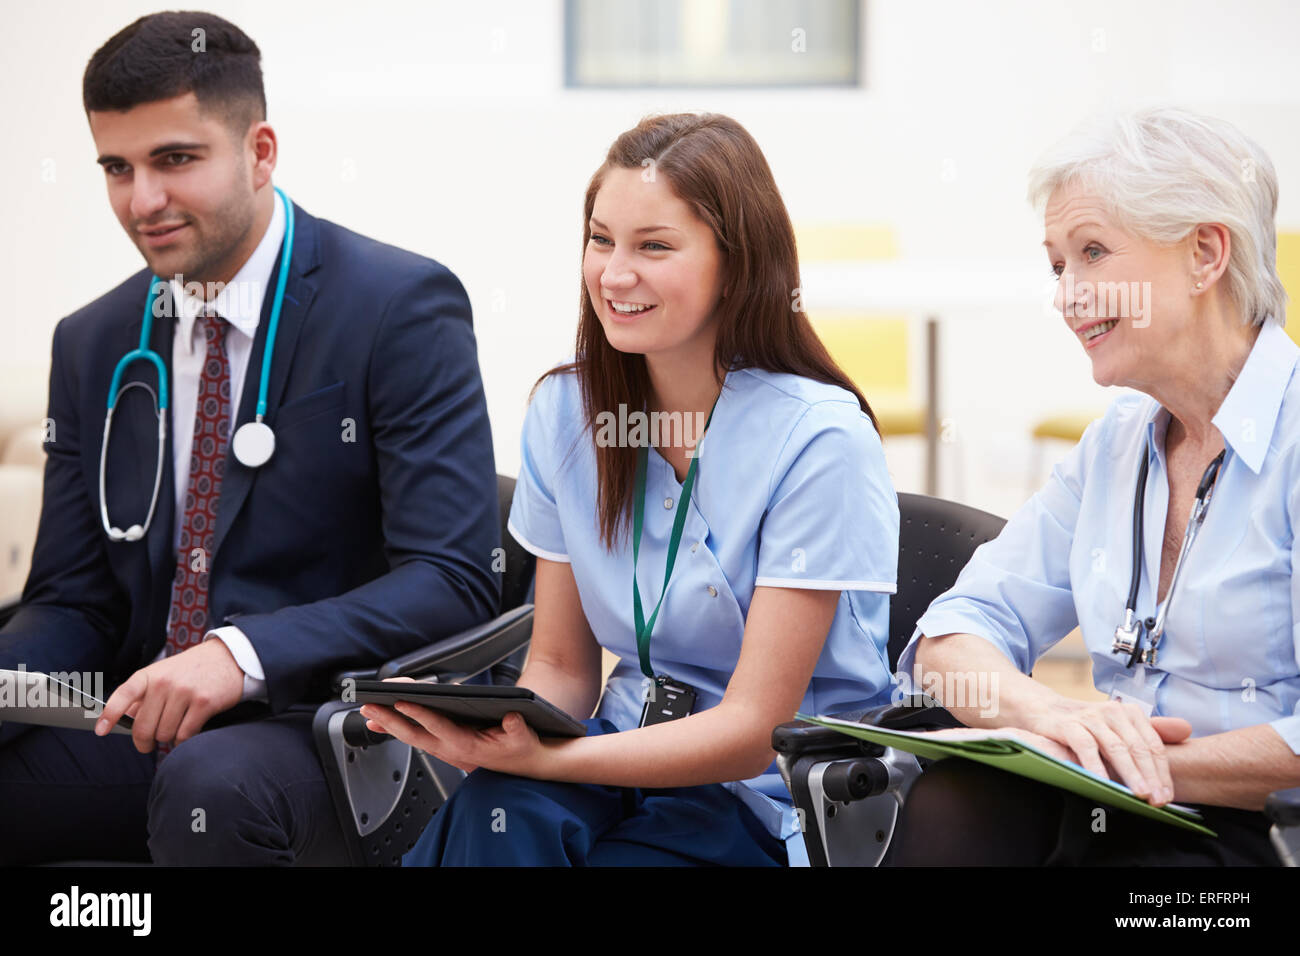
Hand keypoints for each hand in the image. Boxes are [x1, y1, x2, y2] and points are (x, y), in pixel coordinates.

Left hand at [94, 638, 244, 752]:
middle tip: (147, 745)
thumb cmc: (193, 669)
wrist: (229, 658)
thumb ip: (144, 695)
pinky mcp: (204, 703)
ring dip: (168, 738)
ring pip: (164, 733)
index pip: (124, 695)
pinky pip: (185, 735)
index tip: (100, 731)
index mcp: (150, 674)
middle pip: (143, 727)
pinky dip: (183, 740)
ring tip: (175, 730)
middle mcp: (165, 682)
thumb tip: (127, 718)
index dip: (109, 714)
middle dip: (144, 742)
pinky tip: (187, 731)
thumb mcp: (164, 674)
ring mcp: (185, 692)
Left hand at [359, 690, 546, 777]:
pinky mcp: (444, 745)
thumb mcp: (524, 737)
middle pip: (414, 734)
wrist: (524, 766)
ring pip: (411, 737)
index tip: (402, 702)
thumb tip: (512, 717)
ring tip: (368, 714)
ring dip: (389, 725)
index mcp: (466, 745)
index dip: (419, 714)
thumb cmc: (521, 749)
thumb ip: (517, 728)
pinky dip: (399, 728)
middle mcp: (450, 749)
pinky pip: (417, 736)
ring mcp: (445, 749)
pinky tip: (384, 721)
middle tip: (369, 707)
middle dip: (390, 720)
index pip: (438, 727)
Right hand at [1018, 698, 1192, 805]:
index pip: (1153, 745)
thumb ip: (1152, 730)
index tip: (1168, 795)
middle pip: (1138, 747)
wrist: (1044, 711)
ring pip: (1116, 747)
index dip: (1162, 772)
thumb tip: (1186, 729)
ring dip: (1129, 773)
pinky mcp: (1068, 725)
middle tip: (1158, 800)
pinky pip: (1085, 747)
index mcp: (1129, 712)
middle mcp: (1112, 712)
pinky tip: (1103, 782)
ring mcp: (1090, 718)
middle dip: (1150, 776)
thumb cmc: (1086, 724)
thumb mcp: (1120, 726)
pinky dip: (1096, 765)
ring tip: (1139, 794)